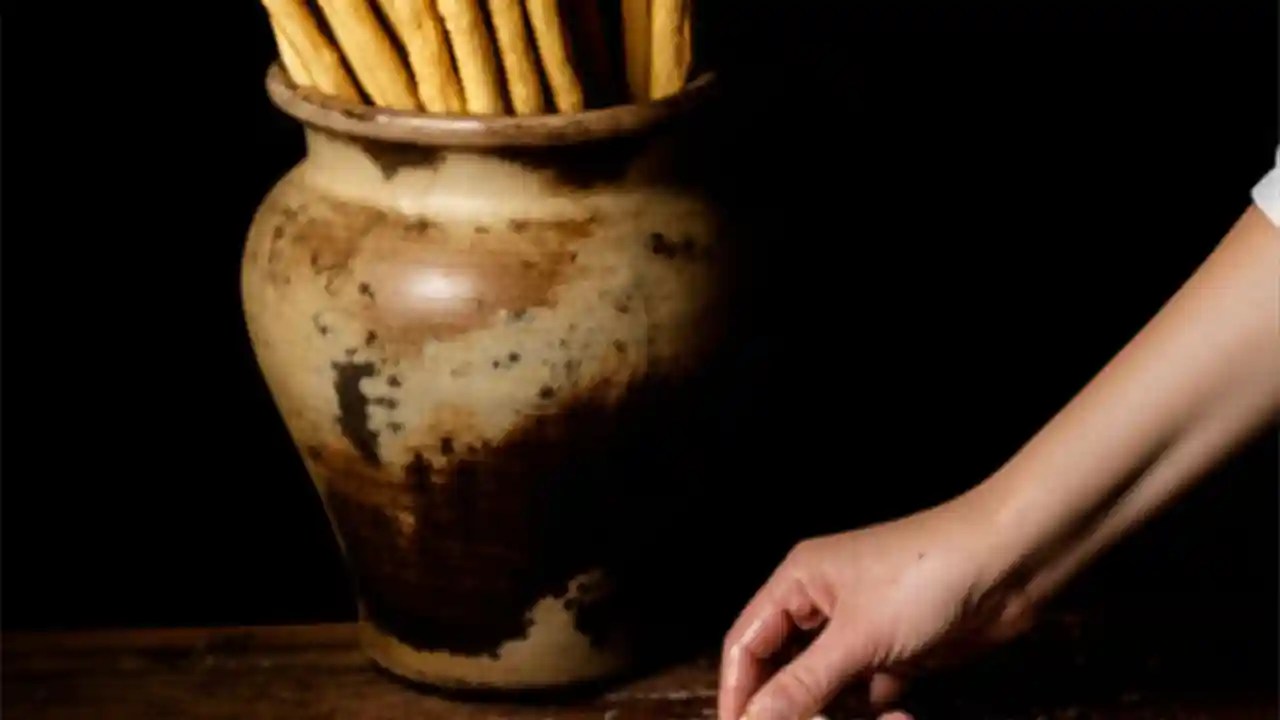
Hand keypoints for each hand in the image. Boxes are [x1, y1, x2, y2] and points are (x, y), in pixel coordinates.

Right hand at [717, 496, 1035, 719]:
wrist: (1011, 563)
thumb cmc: (927, 578)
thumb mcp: (859, 637)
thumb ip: (801, 684)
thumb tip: (752, 719)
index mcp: (799, 582)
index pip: (746, 643)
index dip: (737, 692)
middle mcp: (822, 603)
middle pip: (783, 669)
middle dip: (792, 706)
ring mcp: (861, 628)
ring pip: (827, 687)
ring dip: (838, 711)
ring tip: (879, 715)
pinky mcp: (897, 649)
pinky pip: (866, 692)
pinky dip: (875, 709)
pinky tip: (899, 713)